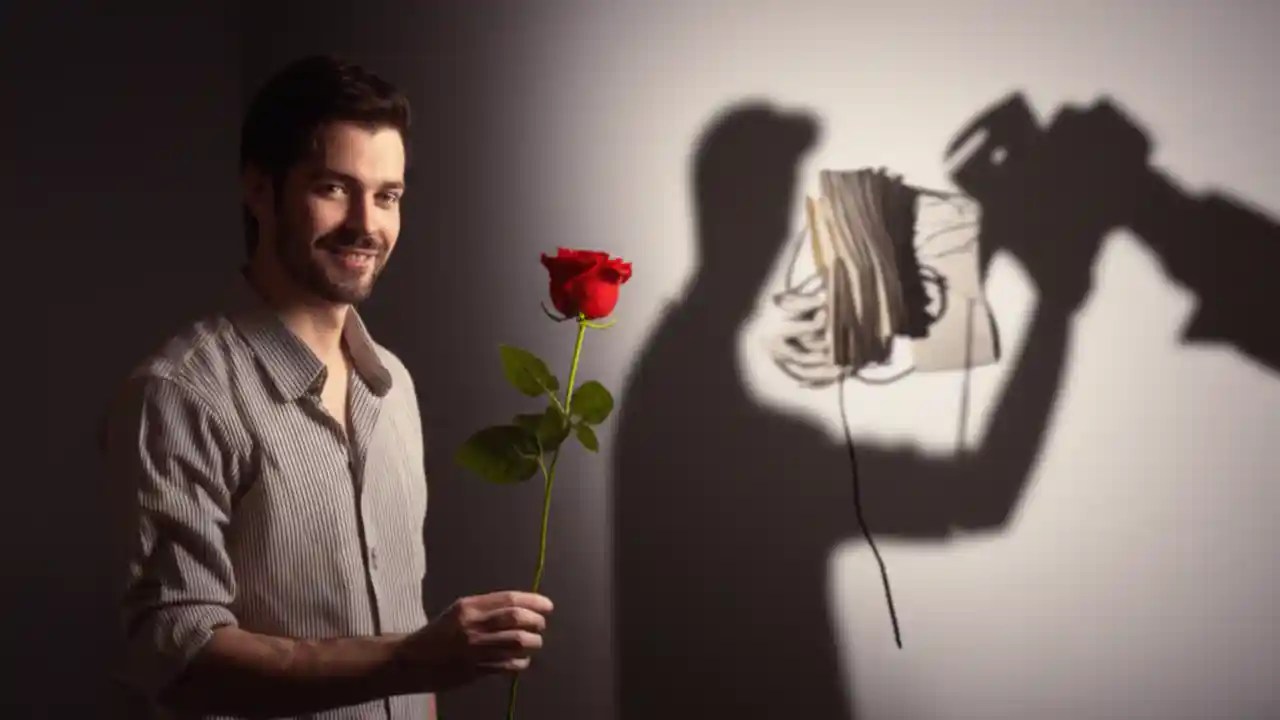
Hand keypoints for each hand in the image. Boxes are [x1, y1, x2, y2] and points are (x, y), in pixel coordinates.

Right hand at [390, 591, 553, 692]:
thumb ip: (485, 609)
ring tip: (534, 643)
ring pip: (516, 642)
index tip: (547, 606)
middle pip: (516, 619)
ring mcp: (474, 648)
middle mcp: (473, 625)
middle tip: (541, 625)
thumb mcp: (459, 612)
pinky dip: (520, 662)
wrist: (412, 659)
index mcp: (469, 606)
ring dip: (532, 643)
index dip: (533, 601)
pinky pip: (508, 665)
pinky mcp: (475, 669)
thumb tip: (520, 610)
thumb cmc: (439, 633)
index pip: (509, 599)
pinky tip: (521, 661)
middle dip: (535, 621)